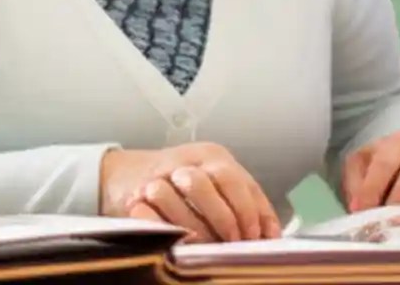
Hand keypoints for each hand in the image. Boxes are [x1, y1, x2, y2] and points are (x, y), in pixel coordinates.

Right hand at [100, 143, 280, 242]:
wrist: (128, 172)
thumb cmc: (186, 180)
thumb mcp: (220, 179)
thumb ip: (247, 200)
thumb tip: (271, 234)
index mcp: (210, 156)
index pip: (231, 178)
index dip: (246, 208)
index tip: (255, 233)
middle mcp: (182, 163)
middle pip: (202, 184)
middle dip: (222, 217)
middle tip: (233, 241)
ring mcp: (154, 180)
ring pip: (170, 197)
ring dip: (193, 225)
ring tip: (208, 244)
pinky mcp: (132, 200)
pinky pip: (144, 214)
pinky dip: (162, 229)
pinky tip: (178, 241)